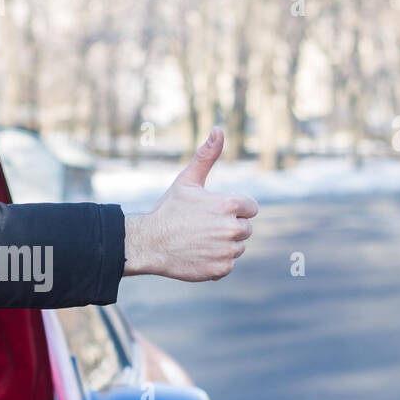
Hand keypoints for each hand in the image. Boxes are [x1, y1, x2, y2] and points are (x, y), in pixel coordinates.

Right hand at [123, 127, 257, 280]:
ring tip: (199, 241)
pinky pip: (228, 264)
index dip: (234, 209)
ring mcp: (227, 250)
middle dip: (229, 227)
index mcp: (229, 204)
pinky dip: (216, 262)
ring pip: (238, 247)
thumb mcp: (187, 180)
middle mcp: (232, 228)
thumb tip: (218, 130)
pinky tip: (198, 255)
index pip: (251, 208)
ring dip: (224, 245)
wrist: (148, 243)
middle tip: (203, 228)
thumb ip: (206, 156)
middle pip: (246, 229)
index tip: (215, 212)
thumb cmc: (168, 210)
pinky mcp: (221, 269)